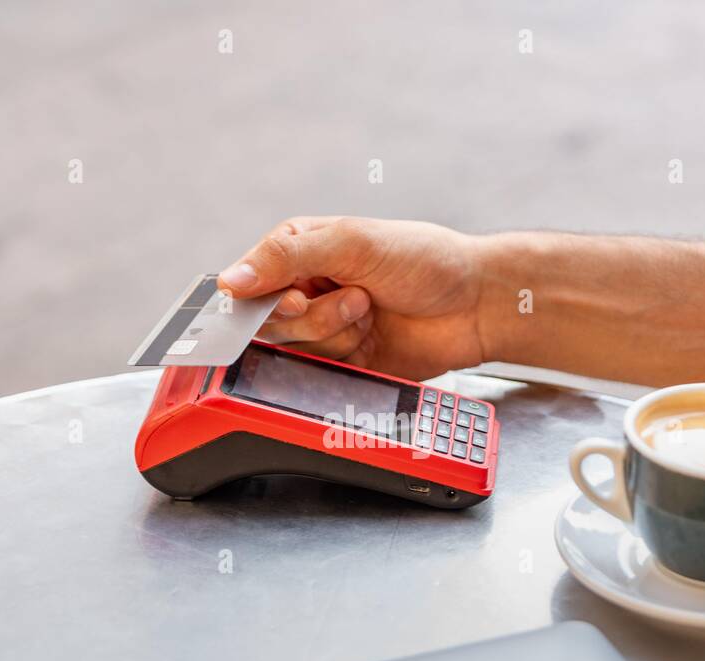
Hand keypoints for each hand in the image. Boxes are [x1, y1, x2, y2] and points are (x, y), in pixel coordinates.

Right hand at [217, 216, 485, 380]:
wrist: (475, 305)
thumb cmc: (423, 260)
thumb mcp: (353, 242)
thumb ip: (287, 256)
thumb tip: (229, 281)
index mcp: (298, 253)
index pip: (248, 282)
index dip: (267, 298)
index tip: (300, 297)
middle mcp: (305, 291)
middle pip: (271, 323)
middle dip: (316, 314)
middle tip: (357, 296)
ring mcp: (323, 330)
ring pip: (296, 350)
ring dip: (337, 333)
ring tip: (370, 312)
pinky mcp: (342, 366)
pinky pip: (320, 376)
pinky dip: (347, 359)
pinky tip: (371, 340)